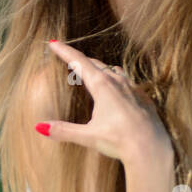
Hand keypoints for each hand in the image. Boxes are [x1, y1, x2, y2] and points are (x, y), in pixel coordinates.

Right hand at [38, 39, 172, 163]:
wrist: (151, 149)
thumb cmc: (119, 141)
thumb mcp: (88, 136)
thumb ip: (64, 130)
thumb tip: (40, 127)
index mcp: (102, 86)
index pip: (79, 62)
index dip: (64, 51)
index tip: (53, 42)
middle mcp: (118, 82)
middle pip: (96, 64)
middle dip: (81, 61)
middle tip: (70, 59)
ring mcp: (134, 89)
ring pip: (115, 71)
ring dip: (102, 69)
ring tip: (94, 72)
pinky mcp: (144, 99)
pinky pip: (129, 84)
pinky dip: (119, 82)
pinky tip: (119, 92)